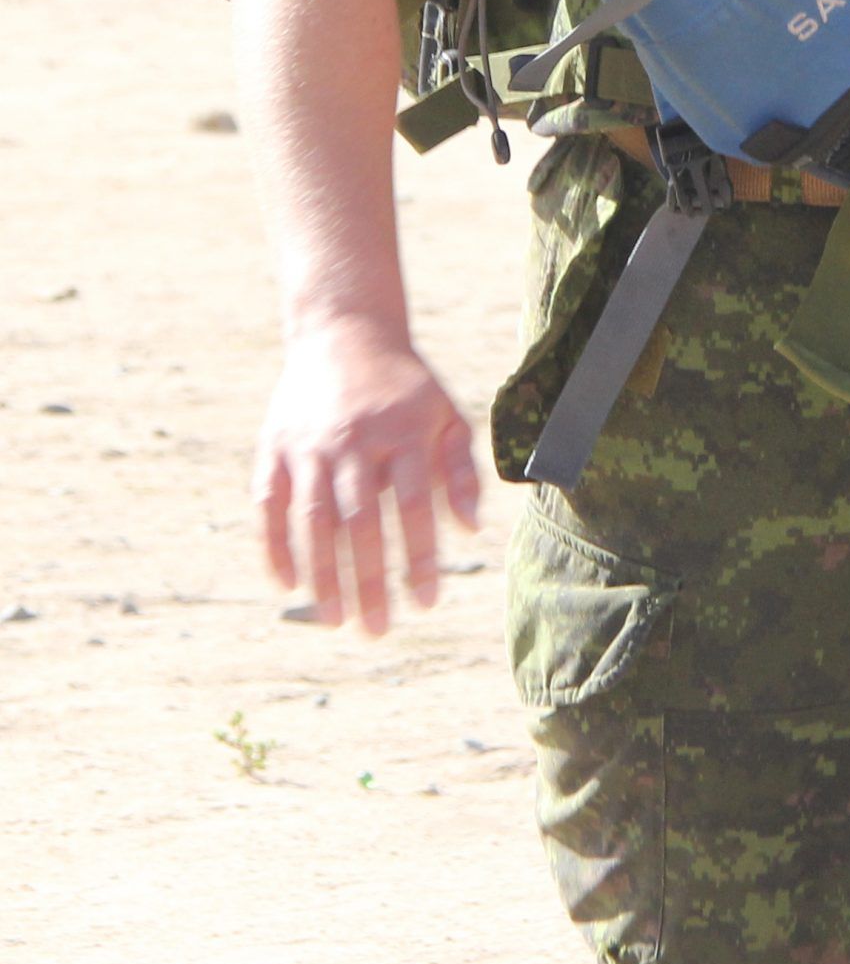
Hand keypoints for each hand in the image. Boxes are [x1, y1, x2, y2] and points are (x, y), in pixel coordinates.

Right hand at [254, 315, 479, 635]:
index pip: (412, 506)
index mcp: (403, 431)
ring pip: (312, 520)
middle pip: (359, 522)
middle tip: (378, 631)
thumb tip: (468, 530)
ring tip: (336, 620)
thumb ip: (462, 470)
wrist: (345, 332)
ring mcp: (308, 444)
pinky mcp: (273, 447)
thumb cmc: (406, 387)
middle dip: (368, 581)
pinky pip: (267, 505)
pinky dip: (274, 546)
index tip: (426, 603)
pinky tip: (287, 583)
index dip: (417, 558)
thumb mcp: (446, 415)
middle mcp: (354, 439)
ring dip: (322, 575)